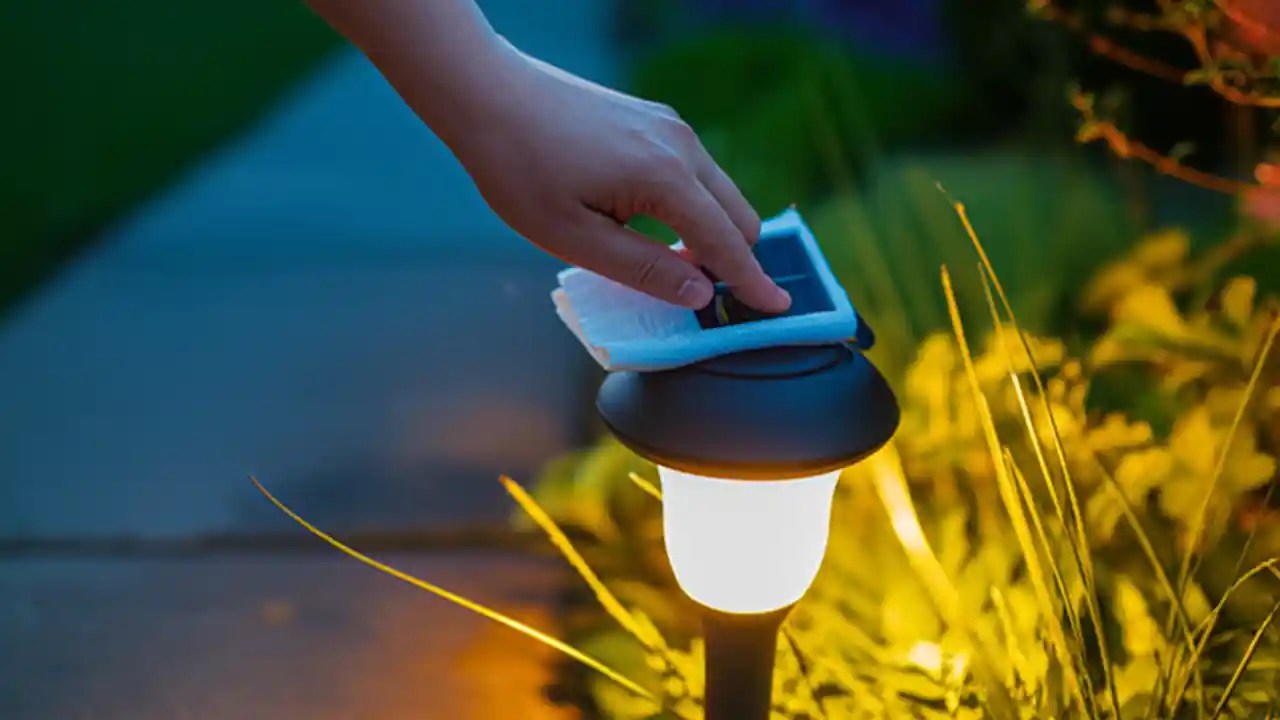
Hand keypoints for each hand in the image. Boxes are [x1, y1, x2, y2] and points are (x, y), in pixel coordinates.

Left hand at [439, 45, 790, 312]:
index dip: (751, 282)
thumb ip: (643, 269)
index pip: (726, 242)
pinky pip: (696, 172)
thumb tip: (700, 293)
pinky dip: (694, 206)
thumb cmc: (519, 169)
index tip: (779, 309)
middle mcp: (681, 145)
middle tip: (712, 300)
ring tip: (674, 266)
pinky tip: (655, 226)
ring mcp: (670, 127)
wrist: (488, 93)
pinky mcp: (655, 120)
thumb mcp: (574, 237)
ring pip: (720, 193)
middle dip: (735, 259)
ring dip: (711, 233)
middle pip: (739, 215)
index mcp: (664, 177)